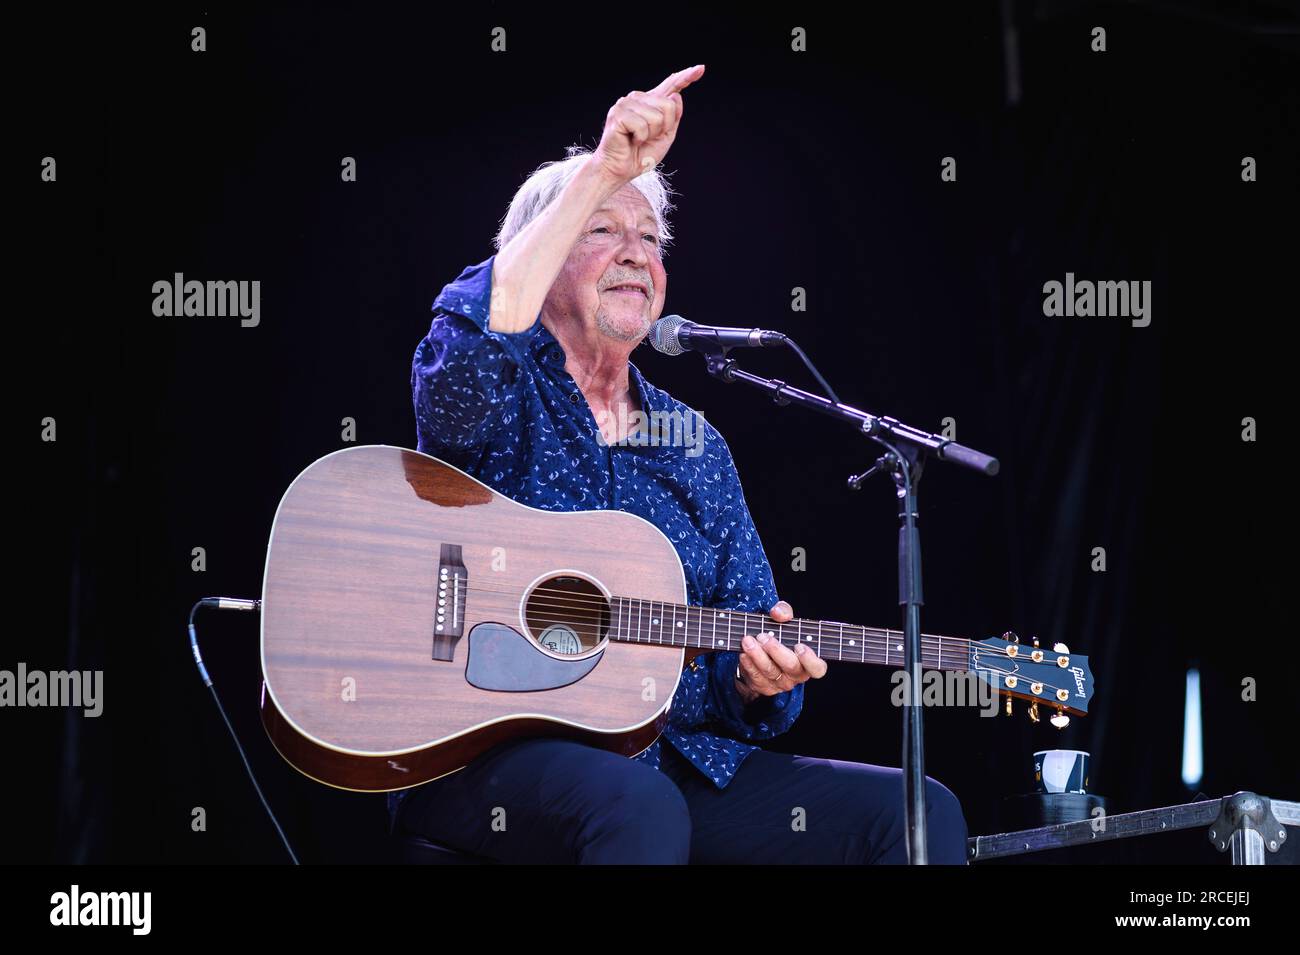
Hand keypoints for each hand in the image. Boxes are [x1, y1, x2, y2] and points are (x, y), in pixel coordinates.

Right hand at [591, 64, 704, 184]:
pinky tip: (631, 140)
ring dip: (651, 134)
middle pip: (669, 105)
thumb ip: (673, 117)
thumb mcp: (665, 136)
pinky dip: (641, 138)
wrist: (620, 170)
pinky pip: (643, 125)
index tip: (700, 69)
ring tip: (637, 139)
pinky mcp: (618, 114)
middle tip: (648, 138)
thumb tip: (676, 96)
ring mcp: (626, 104)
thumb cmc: (640, 154)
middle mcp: (637, 98)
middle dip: (664, 127)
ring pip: (657, 116)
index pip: (671, 86)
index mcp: (650, 102)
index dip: (686, 77)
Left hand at [735, 600, 827, 703]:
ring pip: (769, 671)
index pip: (817, 668)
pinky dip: (748, 664)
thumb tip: (778, 613)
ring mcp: (779, 683)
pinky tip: (743, 652)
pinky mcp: (763, 686)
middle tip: (763, 636)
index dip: (810, 659)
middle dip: (776, 650)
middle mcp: (796, 675)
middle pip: (790, 666)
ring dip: (757, 654)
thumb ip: (785, 612)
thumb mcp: (784, 620)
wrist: (761, 651)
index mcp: (808, 662)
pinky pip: (755, 676)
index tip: (799, 646)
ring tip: (747, 640)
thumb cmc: (780, 635)